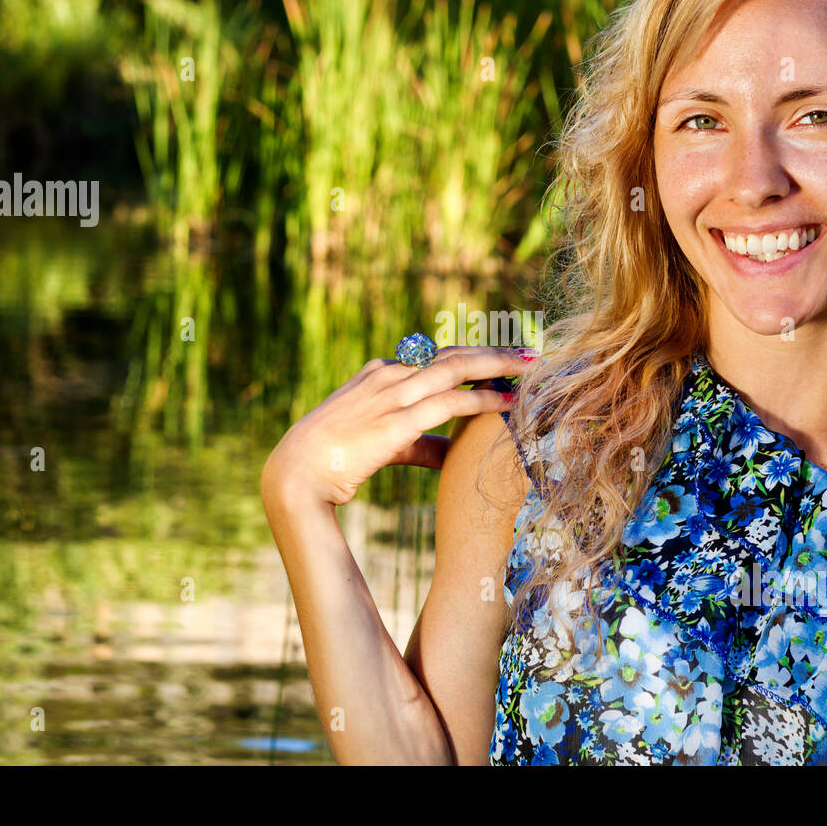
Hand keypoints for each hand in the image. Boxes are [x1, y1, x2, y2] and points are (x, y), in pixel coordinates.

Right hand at [264, 345, 534, 506]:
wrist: (296, 473)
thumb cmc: (335, 460)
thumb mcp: (382, 442)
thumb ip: (421, 443)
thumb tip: (452, 452)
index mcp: (381, 373)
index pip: (436, 356)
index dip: (473, 356)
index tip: (502, 358)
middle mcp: (388, 376)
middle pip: (452, 355)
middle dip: (493, 353)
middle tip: (529, 354)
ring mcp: (392, 395)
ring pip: (456, 369)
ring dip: (497, 367)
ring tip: (530, 370)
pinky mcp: (396, 421)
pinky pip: (450, 403)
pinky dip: (483, 398)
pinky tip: (507, 402)